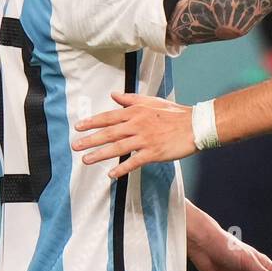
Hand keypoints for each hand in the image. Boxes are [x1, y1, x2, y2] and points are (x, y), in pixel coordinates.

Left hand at [72, 93, 195, 178]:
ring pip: (118, 147)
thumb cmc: (175, 113)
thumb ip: (130, 99)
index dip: (92, 122)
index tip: (78, 127)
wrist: (196, 125)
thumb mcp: (151, 101)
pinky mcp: (154, 153)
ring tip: (86, 160)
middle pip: (109, 133)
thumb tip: (113, 94)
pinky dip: (122, 169)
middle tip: (76, 146)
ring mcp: (145, 139)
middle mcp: (137, 125)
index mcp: (136, 111)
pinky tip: (111, 175)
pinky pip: (134, 161)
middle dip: (90, 140)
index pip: (109, 117)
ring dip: (100, 154)